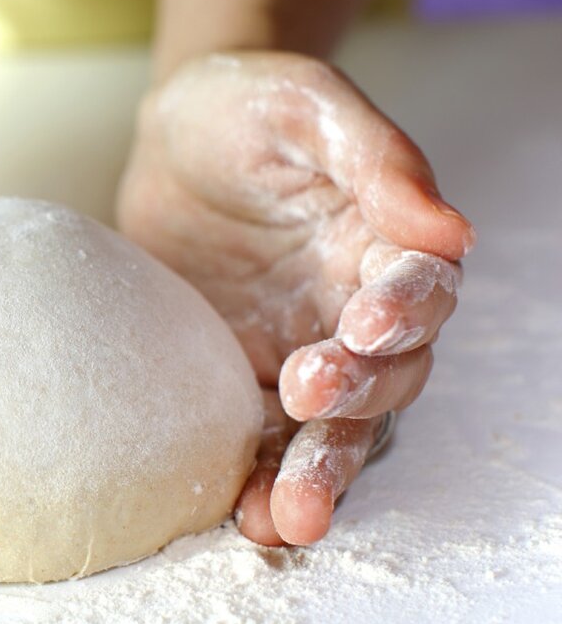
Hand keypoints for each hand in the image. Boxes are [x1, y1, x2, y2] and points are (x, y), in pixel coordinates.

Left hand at [117, 52, 473, 545]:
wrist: (172, 139)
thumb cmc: (246, 109)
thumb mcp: (303, 105)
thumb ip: (376, 157)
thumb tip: (451, 231)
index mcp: (384, 244)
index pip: (416, 292)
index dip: (401, 312)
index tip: (363, 325)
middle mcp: (353, 310)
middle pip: (384, 379)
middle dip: (355, 405)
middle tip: (310, 405)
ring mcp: (302, 350)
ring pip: (332, 429)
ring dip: (316, 472)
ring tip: (284, 518)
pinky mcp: (247, 377)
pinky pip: (262, 438)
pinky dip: (257, 479)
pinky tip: (242, 515)